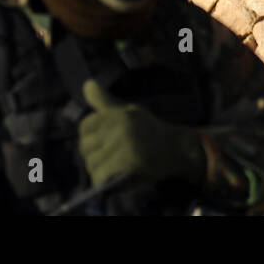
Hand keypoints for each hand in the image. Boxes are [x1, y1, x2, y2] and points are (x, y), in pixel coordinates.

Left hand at [78, 80, 205, 186]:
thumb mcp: (130, 111)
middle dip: (93, 155)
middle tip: (109, 158)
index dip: (91, 137)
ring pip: (92, 163)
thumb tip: (87, 83)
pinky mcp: (130, 162)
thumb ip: (106, 102)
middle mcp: (121, 126)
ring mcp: (126, 144)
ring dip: (99, 170)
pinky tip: (115, 177)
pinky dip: (104, 180)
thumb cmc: (151, 130)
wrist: (178, 149)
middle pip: (85, 147)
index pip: (85, 126)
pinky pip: (101, 176)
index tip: (104, 143)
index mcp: (120, 114)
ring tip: (114, 168)